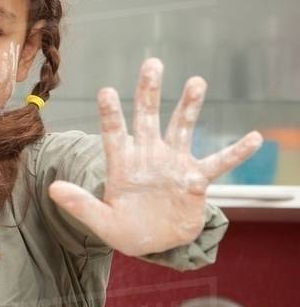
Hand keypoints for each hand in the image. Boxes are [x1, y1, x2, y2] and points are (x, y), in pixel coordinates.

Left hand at [48, 58, 262, 255]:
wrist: (155, 242)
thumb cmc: (126, 229)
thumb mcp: (102, 222)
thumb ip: (81, 205)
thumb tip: (53, 189)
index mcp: (122, 165)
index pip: (114, 134)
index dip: (111, 114)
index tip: (106, 92)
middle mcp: (148, 156)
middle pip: (148, 118)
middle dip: (149, 92)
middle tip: (151, 64)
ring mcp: (173, 164)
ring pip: (182, 128)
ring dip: (189, 106)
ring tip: (195, 82)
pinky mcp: (196, 179)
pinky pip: (219, 163)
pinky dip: (236, 153)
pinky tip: (254, 139)